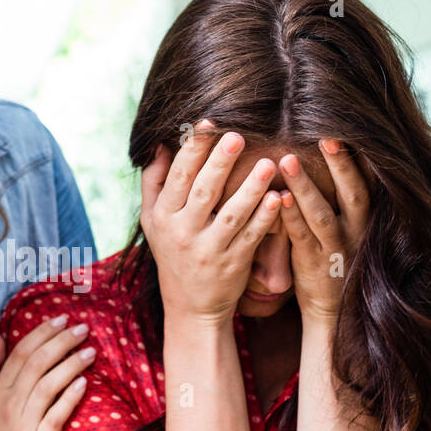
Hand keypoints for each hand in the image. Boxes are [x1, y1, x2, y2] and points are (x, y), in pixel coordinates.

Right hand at [0, 315, 93, 430]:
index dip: (41, 333)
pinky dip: (69, 397)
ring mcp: (24, 422)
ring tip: (90, 351)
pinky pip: (55, 415)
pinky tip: (84, 383)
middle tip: (82, 328)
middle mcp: (10, 402)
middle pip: (36, 364)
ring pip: (47, 386)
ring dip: (70, 365)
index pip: (21, 353)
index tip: (62, 318)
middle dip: (60, 342)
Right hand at [140, 120, 283, 325]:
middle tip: (238, 135)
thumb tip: (159, 143)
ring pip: (232, 214)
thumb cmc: (173, 254)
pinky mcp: (233, 265)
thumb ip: (153, 182)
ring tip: (268, 164)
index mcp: (162, 216)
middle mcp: (182, 232)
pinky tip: (279, 199)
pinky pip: (251, 237)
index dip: (192, 149)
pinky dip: (265, 218)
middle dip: (220, 162)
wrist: (190, 308)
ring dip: (250, 188)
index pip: (178, 176)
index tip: (208, 123)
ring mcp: (209, 250)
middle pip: (203, 191)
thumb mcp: (152, 221)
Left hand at [276, 139, 369, 325]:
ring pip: (323, 214)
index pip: (367, 181)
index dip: (359, 156)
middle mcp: (357, 231)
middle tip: (327, 134)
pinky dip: (291, 218)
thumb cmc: (334, 258)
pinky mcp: (314, 264)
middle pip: (353, 192)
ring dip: (306, 186)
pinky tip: (278, 198)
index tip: (349, 125)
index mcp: (366, 218)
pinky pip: (302, 237)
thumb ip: (342, 196)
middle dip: (340, 163)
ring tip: (288, 159)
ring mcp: (336, 248)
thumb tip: (336, 155)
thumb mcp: (347, 226)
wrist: (332, 311)